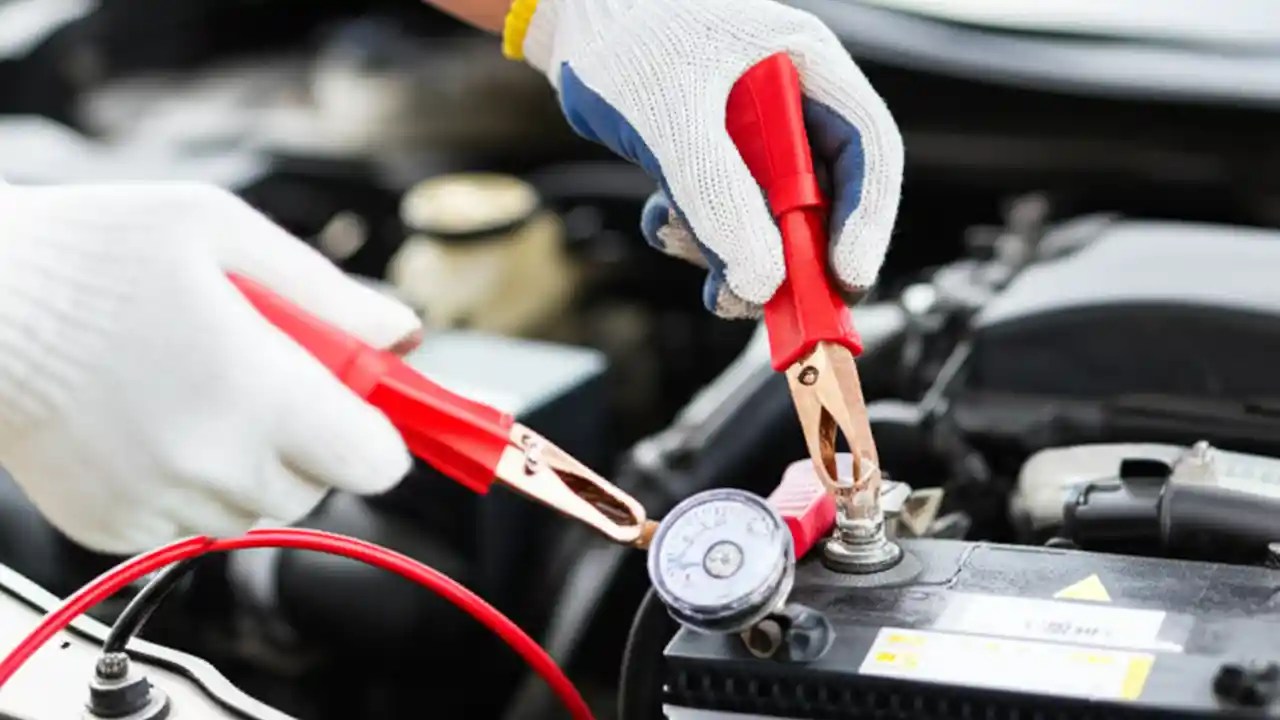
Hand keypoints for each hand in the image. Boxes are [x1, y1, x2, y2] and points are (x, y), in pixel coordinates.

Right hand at [0, 183, 421, 554]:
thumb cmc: (87, 253)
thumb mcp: (223, 233)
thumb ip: (326, 292)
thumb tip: (400, 331)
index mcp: (257, 389)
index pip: (376, 462)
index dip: (379, 435)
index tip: (364, 411)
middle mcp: (213, 461)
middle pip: (318, 486)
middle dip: (310, 439)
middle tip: (263, 379)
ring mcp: (159, 501)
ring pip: (253, 510)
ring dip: (250, 465)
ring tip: (197, 393)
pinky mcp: (112, 526)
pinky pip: (188, 524)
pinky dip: (188, 485)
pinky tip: (151, 424)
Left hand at [515, 0, 902, 317]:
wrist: (565, 21)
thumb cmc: (622, 37)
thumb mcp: (673, 120)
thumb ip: (718, 200)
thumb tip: (760, 282)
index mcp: (808, 66)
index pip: (870, 149)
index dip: (867, 219)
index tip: (844, 277)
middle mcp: (790, 101)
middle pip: (822, 196)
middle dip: (791, 254)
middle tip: (763, 298)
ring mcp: (750, 132)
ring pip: (767, 218)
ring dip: (728, 248)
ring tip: (679, 235)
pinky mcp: (711, 156)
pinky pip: (721, 216)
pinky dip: (694, 234)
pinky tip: (660, 219)